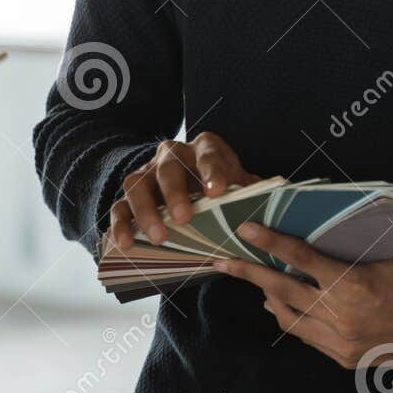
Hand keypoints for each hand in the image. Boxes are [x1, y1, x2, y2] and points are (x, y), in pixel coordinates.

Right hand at [108, 132, 259, 250]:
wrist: (196, 185)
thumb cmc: (223, 186)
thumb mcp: (240, 184)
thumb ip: (252, 192)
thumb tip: (272, 205)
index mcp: (205, 148)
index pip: (208, 155)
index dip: (212, 172)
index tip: (217, 192)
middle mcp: (172, 154)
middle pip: (168, 167)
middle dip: (175, 193)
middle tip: (183, 218)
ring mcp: (148, 173)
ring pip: (137, 184)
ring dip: (146, 211)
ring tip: (158, 237)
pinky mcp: (131, 196)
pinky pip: (120, 206)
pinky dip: (121, 225)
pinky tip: (126, 244)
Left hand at [215, 223, 392, 368]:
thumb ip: (364, 235)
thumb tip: (335, 212)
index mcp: (353, 284)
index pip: (302, 258)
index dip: (271, 242)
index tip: (247, 229)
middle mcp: (339, 314)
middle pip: (282, 289)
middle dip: (249, 272)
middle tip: (222, 260)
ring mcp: (336, 339)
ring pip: (286, 315)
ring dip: (264, 294)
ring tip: (247, 276)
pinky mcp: (337, 355)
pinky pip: (301, 334)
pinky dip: (284, 316)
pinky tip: (273, 303)